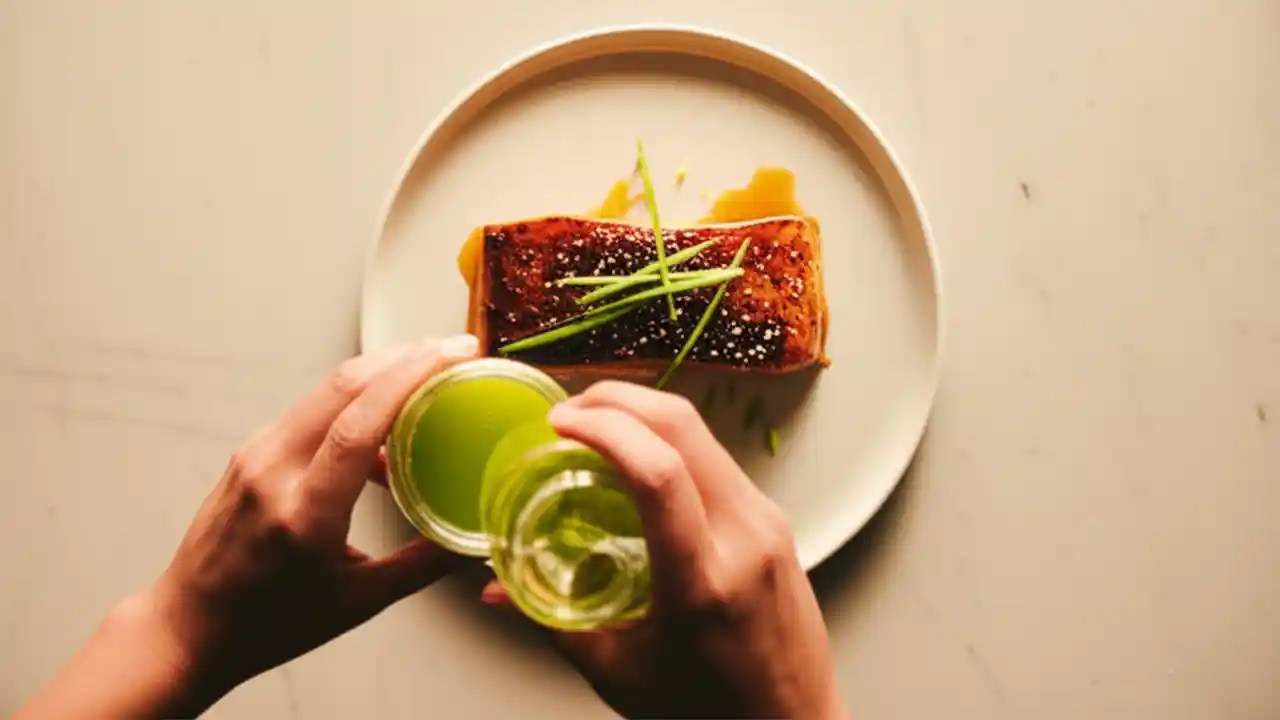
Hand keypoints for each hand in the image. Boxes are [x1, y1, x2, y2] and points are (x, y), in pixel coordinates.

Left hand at [153, 336, 478, 704]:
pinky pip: (309, 412)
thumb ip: (423, 564)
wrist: (189, 628)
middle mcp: (272, 474)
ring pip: (324, 392)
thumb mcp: (359, 602)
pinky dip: (352, 402)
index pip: (356, 426)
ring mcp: (254, 457)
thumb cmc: (268, 624)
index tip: (448, 355)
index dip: (405, 380)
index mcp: (304, 515)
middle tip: (450, 350)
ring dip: (377, 374)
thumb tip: (474, 538)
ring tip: (425, 376)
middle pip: (341, 388)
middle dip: (401, 357)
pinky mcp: (250, 452)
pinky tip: (381, 420)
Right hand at [484, 381, 846, 718]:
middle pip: (684, 427)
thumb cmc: (711, 712)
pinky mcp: (775, 519)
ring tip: (595, 428)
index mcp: (703, 581)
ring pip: (703, 433)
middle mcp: (745, 538)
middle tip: (569, 411)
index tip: (558, 424)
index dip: (604, 430)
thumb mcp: (619, 673)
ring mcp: (768, 522)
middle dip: (617, 399)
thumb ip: (552, 621)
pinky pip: (717, 458)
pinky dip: (670, 442)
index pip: (659, 474)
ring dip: (644, 414)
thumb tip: (496, 590)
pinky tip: (637, 459)